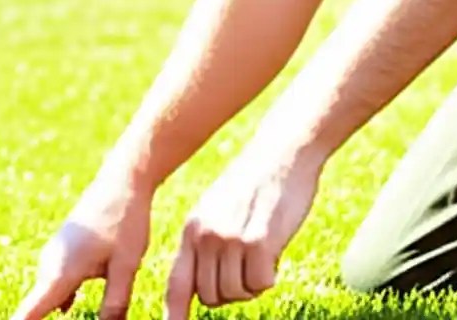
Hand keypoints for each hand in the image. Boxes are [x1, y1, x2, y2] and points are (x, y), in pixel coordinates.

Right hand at [12, 178, 151, 319]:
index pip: (29, 314)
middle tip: (64, 317)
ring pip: (47, 298)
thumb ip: (114, 305)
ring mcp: (54, 258)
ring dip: (46, 316)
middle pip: (35, 310)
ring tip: (65, 314)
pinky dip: (59, 302)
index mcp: (60, 273)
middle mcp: (49, 266)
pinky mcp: (63, 254)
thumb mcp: (127, 267)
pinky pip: (56, 286)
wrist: (122, 180)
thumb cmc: (125, 221)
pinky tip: (70, 312)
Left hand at [164, 151, 322, 318]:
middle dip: (232, 292)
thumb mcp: (218, 210)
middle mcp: (206, 237)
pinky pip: (262, 284)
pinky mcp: (258, 241)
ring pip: (238, 294)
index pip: (177, 285)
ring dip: (253, 283)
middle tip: (250, 267)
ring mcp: (231, 240)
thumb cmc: (255, 185)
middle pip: (212, 297)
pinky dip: (271, 275)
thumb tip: (204, 290)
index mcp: (192, 230)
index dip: (174, 315)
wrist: (282, 153)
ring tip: (263, 253)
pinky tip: (274, 250)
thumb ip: (207, 244)